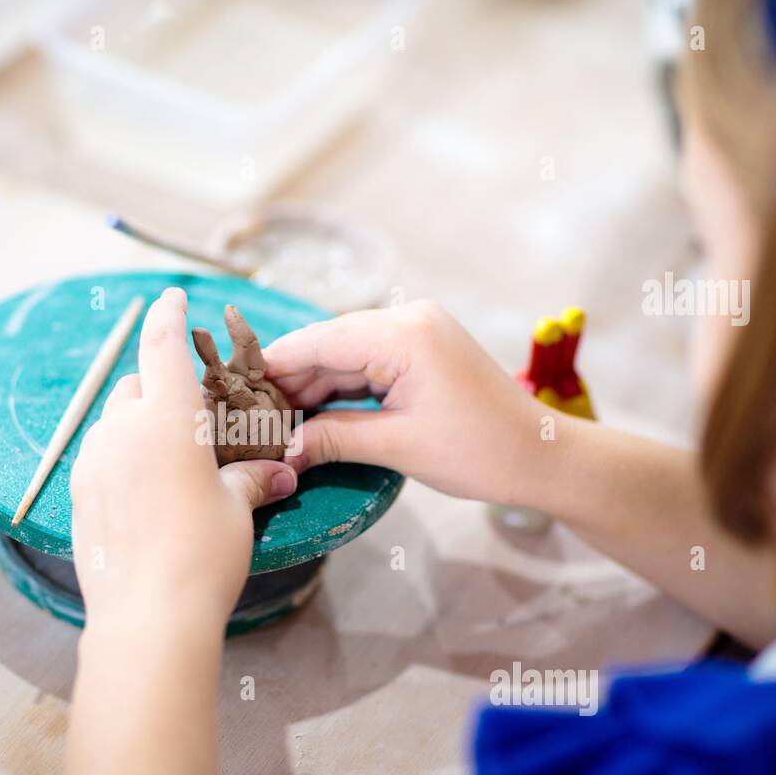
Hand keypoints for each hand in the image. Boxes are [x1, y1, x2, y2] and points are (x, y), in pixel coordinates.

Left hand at [69, 288, 298, 635]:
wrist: (147, 615)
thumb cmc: (202, 554)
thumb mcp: (236, 510)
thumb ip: (251, 478)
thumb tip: (278, 472)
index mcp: (165, 418)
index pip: (163, 346)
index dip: (169, 317)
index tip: (172, 297)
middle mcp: (121, 429)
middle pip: (136, 388)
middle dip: (160, 393)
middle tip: (194, 424)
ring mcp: (93, 462)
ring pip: (115, 425)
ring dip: (140, 429)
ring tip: (173, 467)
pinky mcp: (78, 495)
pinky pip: (102, 459)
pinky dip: (123, 461)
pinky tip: (146, 496)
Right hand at [264, 301, 547, 503]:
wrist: (542, 455)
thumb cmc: (481, 452)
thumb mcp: (398, 447)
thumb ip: (333, 438)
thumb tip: (281, 449)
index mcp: (404, 334)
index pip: (318, 341)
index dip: (272, 366)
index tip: (233, 391)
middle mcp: (408, 319)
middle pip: (328, 345)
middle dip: (288, 381)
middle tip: (248, 416)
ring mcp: (416, 331)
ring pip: (344, 355)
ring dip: (311, 387)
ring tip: (272, 420)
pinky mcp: (421, 349)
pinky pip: (367, 364)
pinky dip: (339, 388)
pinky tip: (310, 413)